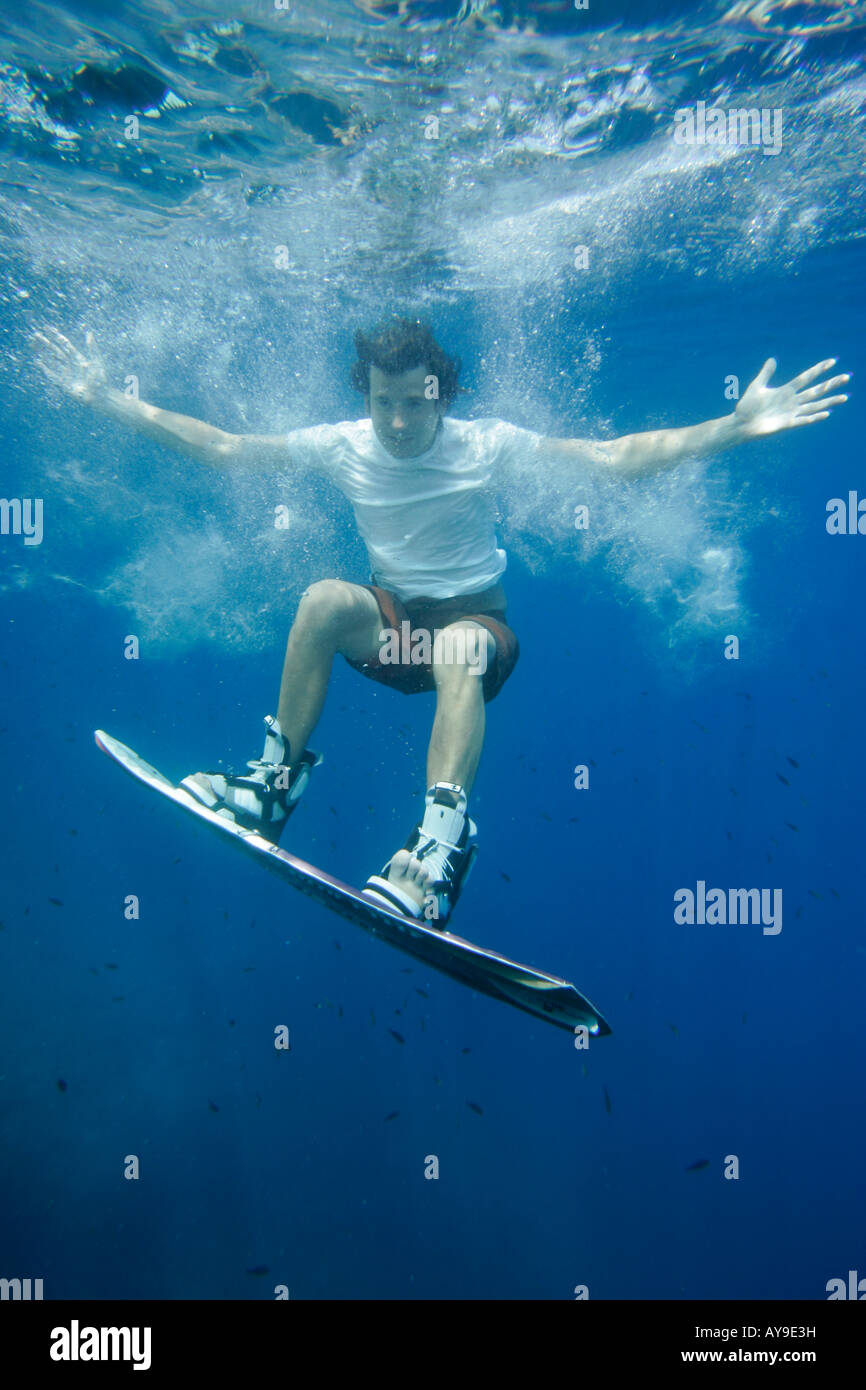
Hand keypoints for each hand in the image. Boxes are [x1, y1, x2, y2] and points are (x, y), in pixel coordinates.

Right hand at [33, 326, 107, 403]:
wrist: (100, 396)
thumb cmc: (101, 379)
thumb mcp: (97, 362)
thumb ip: (92, 348)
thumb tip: (89, 333)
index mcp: (78, 357)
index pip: (64, 344)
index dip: (55, 336)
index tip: (46, 328)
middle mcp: (70, 364)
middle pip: (55, 351)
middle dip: (45, 343)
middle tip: (36, 335)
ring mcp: (66, 373)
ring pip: (51, 361)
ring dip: (42, 353)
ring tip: (33, 345)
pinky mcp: (63, 383)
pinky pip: (52, 375)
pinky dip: (45, 368)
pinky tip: (38, 362)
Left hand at [734, 357, 848, 438]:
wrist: (740, 424)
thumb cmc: (747, 407)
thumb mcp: (756, 386)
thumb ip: (766, 373)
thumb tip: (772, 359)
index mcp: (786, 391)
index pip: (806, 377)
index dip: (819, 369)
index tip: (832, 361)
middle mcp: (792, 401)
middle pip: (816, 391)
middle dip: (831, 384)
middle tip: (847, 377)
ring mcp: (791, 413)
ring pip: (815, 405)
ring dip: (830, 401)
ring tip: (844, 396)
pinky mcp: (786, 424)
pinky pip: (803, 420)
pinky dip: (814, 417)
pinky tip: (827, 413)